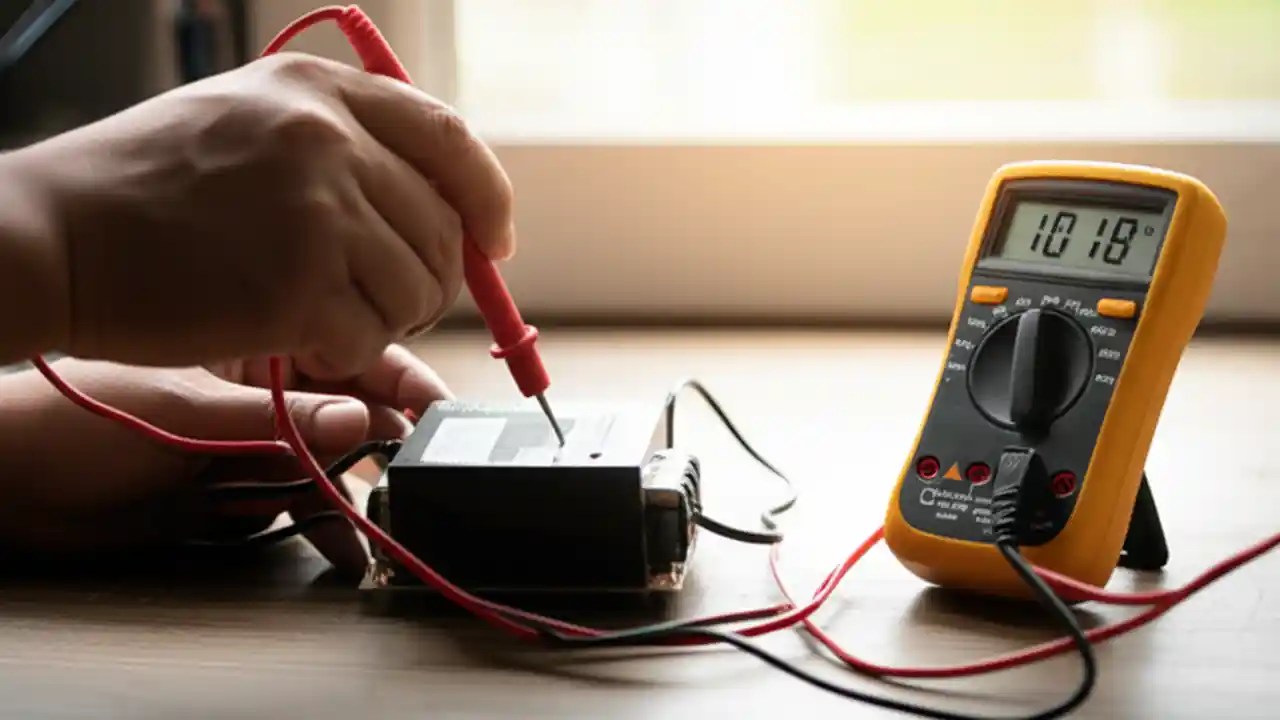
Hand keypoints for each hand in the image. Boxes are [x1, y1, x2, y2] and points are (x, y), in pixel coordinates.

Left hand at [0, 345, 447, 577]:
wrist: (12, 479)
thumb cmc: (76, 416)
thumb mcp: (186, 412)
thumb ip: (281, 424)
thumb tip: (366, 422)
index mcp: (256, 337)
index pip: (347, 346)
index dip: (398, 379)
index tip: (440, 411)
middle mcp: (265, 383)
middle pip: (352, 406)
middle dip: (393, 437)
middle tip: (427, 467)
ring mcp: (254, 436)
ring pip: (333, 457)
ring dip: (366, 488)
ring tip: (396, 516)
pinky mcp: (242, 486)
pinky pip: (302, 502)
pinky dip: (329, 524)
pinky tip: (351, 547)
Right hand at [2, 52, 513, 376]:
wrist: (53, 235)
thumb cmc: (144, 190)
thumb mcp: (248, 122)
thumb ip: (344, 147)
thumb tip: (444, 210)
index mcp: (321, 91)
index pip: (451, 140)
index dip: (487, 199)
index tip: (494, 242)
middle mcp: (329, 140)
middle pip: (444, 230)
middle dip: (430, 281)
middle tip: (381, 303)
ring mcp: (317, 211)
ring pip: (418, 289)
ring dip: (387, 320)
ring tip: (325, 315)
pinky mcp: (298, 285)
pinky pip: (371, 336)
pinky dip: (345, 352)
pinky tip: (296, 337)